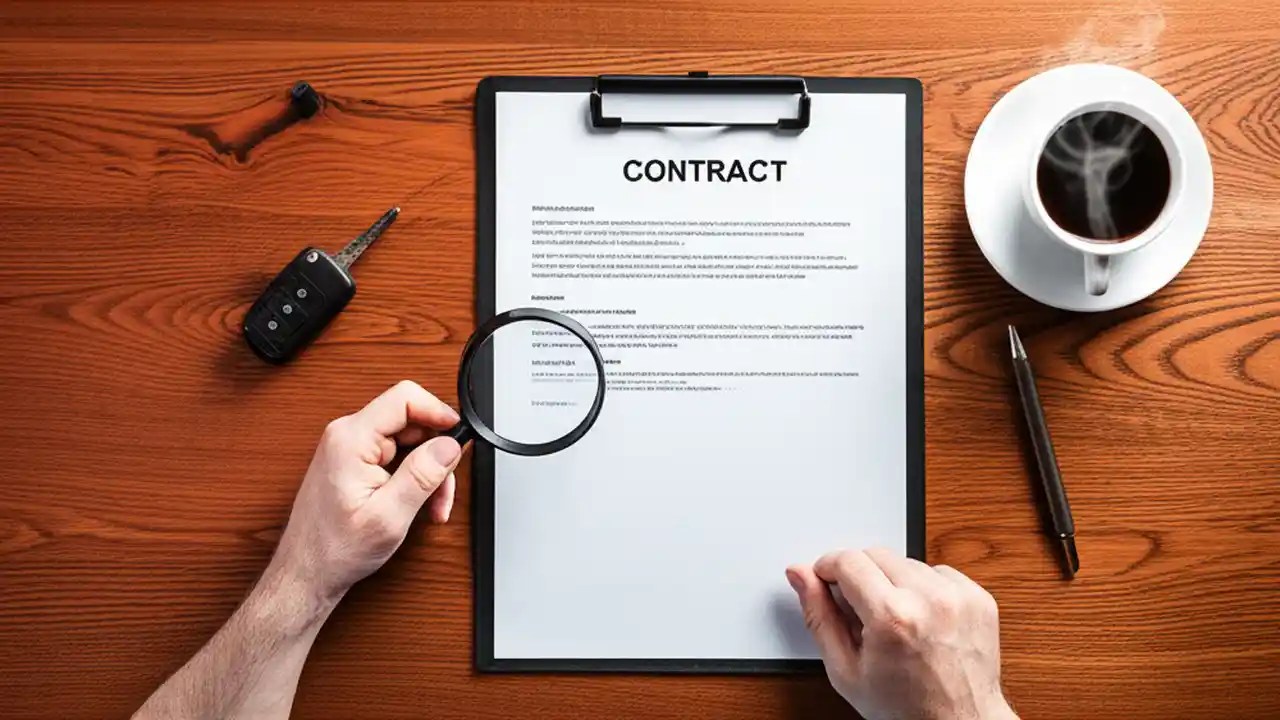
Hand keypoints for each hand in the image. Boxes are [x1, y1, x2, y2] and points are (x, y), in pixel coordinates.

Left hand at [271, 381, 463, 602]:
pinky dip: (413, 478)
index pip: (404, 398)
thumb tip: (449, 445)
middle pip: (410, 422)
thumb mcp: (389, 516)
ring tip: (431, 506)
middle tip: (444, 489)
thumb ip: (422, 475)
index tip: (459, 433)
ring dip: (427, 472)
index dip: (438, 412)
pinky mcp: (354, 462)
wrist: (308, 572)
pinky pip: (395, 456)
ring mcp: (349, 448)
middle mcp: (347, 436)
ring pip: (407, 442)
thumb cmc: (334, 549)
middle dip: (436, 455)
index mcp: (351, 440)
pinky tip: (417, 504)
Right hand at [786, 548, 1016, 719]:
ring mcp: (957, 596)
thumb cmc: (906, 708)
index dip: (827, 568)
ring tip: (896, 620)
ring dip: (893, 581)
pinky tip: (921, 618)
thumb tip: (800, 575)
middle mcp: (928, 600)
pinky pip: (938, 571)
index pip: (847, 560)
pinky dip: (924, 588)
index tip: (826, 579)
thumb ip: (818, 615)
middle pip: (875, 554)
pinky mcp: (977, 597)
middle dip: (860, 576)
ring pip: (906, 561)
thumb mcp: (845, 670)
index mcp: (891, 617)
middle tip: (862, 612)